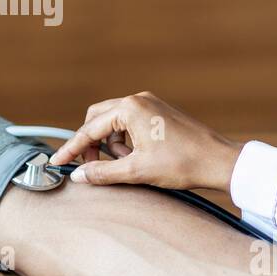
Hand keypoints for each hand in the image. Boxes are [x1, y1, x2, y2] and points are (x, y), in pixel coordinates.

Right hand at [47, 91, 242, 192]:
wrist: (219, 162)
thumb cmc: (181, 164)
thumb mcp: (137, 171)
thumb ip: (103, 172)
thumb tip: (78, 176)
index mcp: (130, 108)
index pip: (90, 129)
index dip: (72, 149)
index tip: (57, 163)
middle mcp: (138, 99)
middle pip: (98, 118)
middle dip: (91, 143)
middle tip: (90, 166)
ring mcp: (150, 104)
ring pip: (114, 120)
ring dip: (110, 143)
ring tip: (123, 165)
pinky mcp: (159, 112)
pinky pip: (130, 122)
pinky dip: (125, 140)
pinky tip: (135, 158)